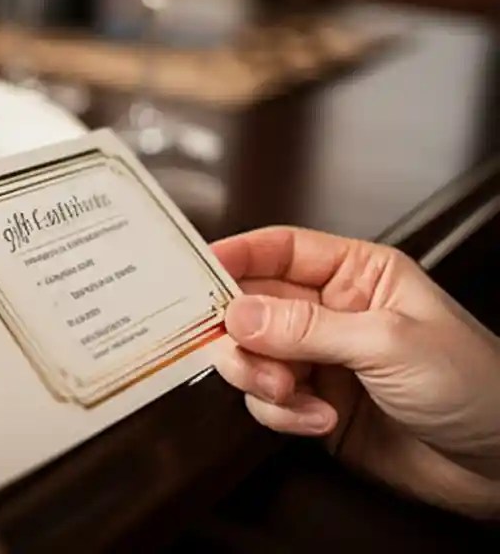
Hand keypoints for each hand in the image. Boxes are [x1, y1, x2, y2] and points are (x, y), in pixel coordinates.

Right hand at [211, 226, 499, 517]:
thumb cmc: (478, 387)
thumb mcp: (388, 342)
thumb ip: (306, 328)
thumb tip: (239, 314)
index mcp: (359, 275)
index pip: (280, 250)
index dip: (236, 256)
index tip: (198, 272)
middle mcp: (333, 314)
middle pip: (252, 306)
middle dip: (243, 333)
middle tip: (246, 353)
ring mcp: (320, 361)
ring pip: (251, 356)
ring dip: (260, 378)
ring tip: (293, 393)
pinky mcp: (313, 406)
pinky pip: (266, 402)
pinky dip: (281, 414)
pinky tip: (318, 419)